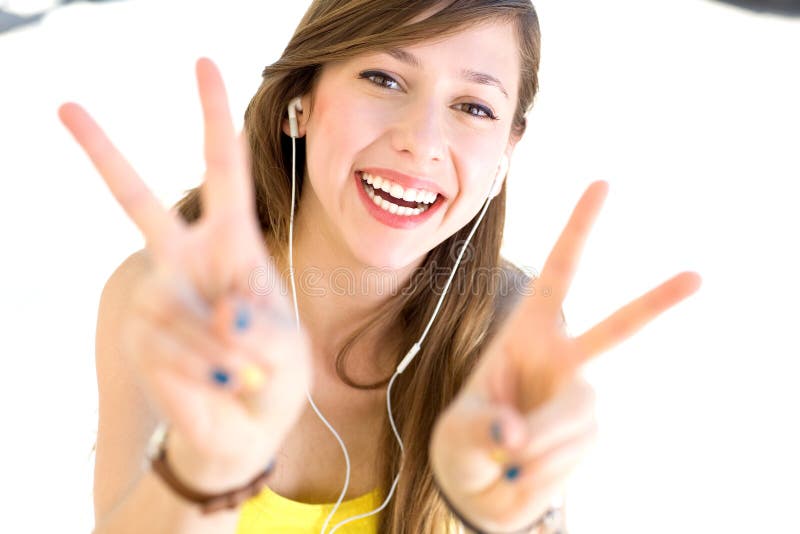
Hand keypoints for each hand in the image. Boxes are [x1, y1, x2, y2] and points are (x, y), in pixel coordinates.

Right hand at [59, 58, 311, 490]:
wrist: (242, 433)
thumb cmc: (273, 379)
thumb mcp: (289, 348)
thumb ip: (263, 327)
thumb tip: (223, 316)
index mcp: (233, 246)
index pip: (225, 171)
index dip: (215, 118)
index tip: (203, 64)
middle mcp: (185, 261)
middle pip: (140, 200)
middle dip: (103, 154)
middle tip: (66, 105)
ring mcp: (158, 295)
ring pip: (188, 309)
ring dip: (229, 353)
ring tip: (242, 374)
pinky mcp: (141, 335)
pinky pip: (178, 346)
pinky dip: (212, 372)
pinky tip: (220, 383)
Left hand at [430, 181, 701, 530]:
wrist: (481, 482)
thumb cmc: (466, 440)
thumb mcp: (458, 430)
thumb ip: (483, 429)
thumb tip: (516, 440)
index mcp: (526, 332)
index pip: (557, 274)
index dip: (579, 230)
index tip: (603, 183)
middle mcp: (562, 357)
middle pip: (615, 331)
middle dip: (655, 304)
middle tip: (697, 277)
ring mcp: (581, 397)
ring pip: (569, 420)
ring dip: (530, 448)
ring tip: (506, 457)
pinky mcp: (590, 434)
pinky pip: (565, 456)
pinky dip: (536, 472)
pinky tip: (523, 470)